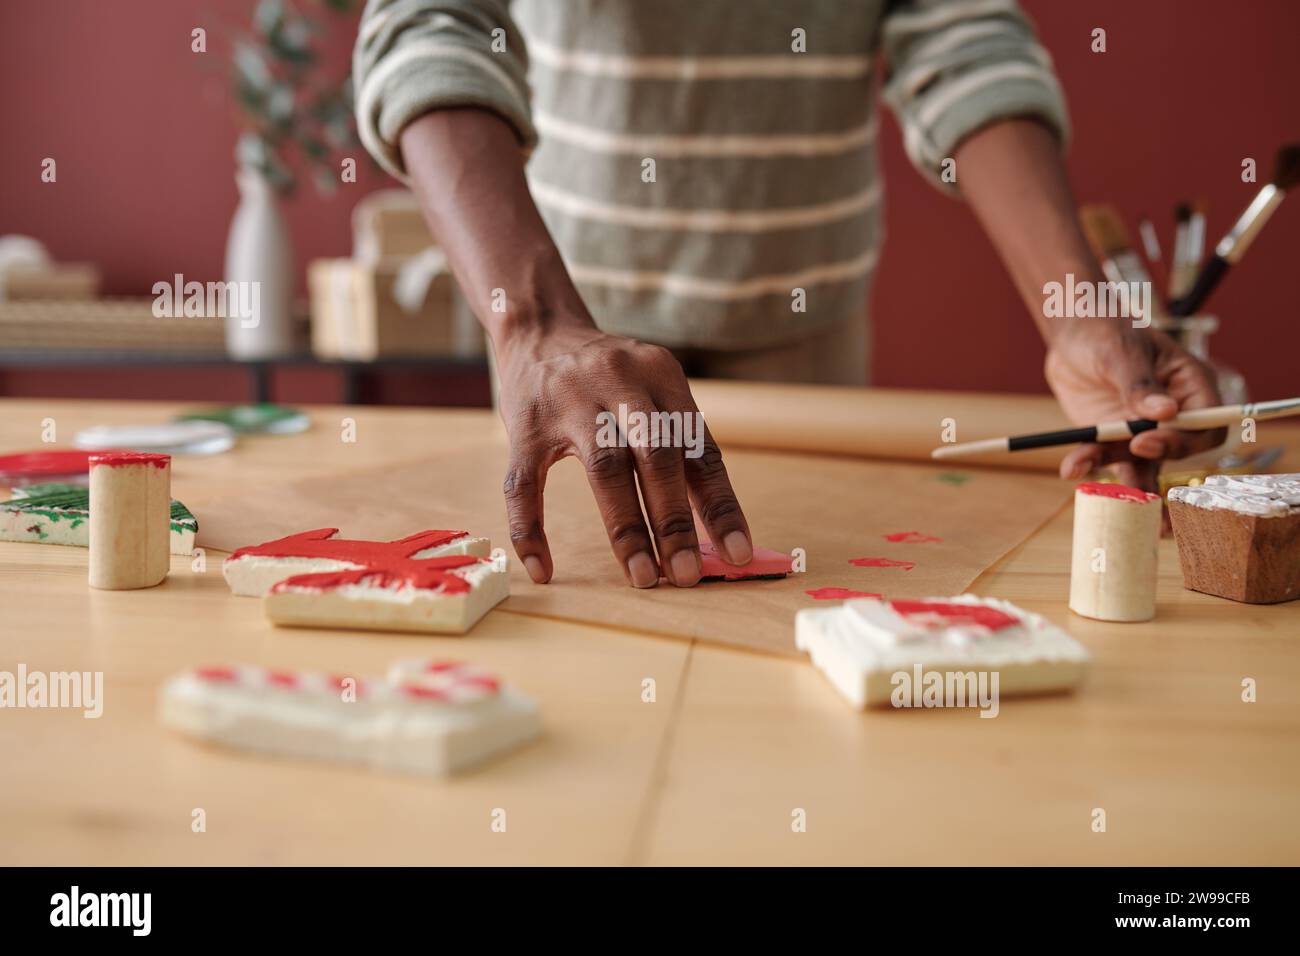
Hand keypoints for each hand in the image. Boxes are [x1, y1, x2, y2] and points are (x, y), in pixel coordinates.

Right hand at [494, 318, 752, 587]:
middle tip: (687, 576)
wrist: (540, 329)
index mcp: (661, 375)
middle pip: (656, 456)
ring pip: (605, 470)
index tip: (739, 554)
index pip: (699, 448)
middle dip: (675, 522)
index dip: (721, 506)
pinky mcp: (525, 425)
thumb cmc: (611, 377)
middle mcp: (619, 382)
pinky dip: (532, 530)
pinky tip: (544, 568)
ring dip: (626, 529)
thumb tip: (713, 533)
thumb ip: (678, 446)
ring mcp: (569, 402)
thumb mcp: (652, 390)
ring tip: (644, 577)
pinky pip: (524, 485)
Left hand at [1045, 320, 1223, 489]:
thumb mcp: (1122, 350)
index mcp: (1191, 384)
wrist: (1074, 338)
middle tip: (1126, 449)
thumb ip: (1141, 383)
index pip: (1207, 425)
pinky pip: (1108, 458)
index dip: (1184, 440)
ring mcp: (1144, 429)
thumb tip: (1166, 412)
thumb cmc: (1107, 332)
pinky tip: (1072, 467)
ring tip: (1087, 468)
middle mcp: (1174, 413)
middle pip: (1178, 449)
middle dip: (1151, 456)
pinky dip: (1091, 463)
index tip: (1145, 439)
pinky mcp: (1116, 439)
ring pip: (1142, 461)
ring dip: (1118, 471)